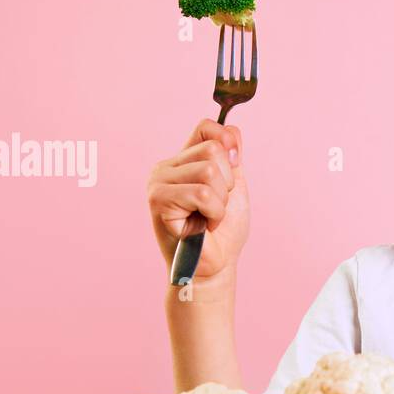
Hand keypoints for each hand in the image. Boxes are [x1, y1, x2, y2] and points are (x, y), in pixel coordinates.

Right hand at [147, 119, 249, 282]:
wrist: (215, 265)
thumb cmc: (223, 230)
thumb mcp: (235, 186)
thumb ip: (231, 156)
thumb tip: (230, 129)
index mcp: (183, 160)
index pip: (207, 128)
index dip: (228, 144)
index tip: (234, 167)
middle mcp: (166, 167)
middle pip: (212, 149)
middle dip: (228, 182)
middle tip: (216, 206)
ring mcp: (158, 182)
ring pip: (208, 171)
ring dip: (221, 200)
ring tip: (209, 216)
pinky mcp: (158, 200)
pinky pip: (202, 193)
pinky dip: (214, 212)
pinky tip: (203, 225)